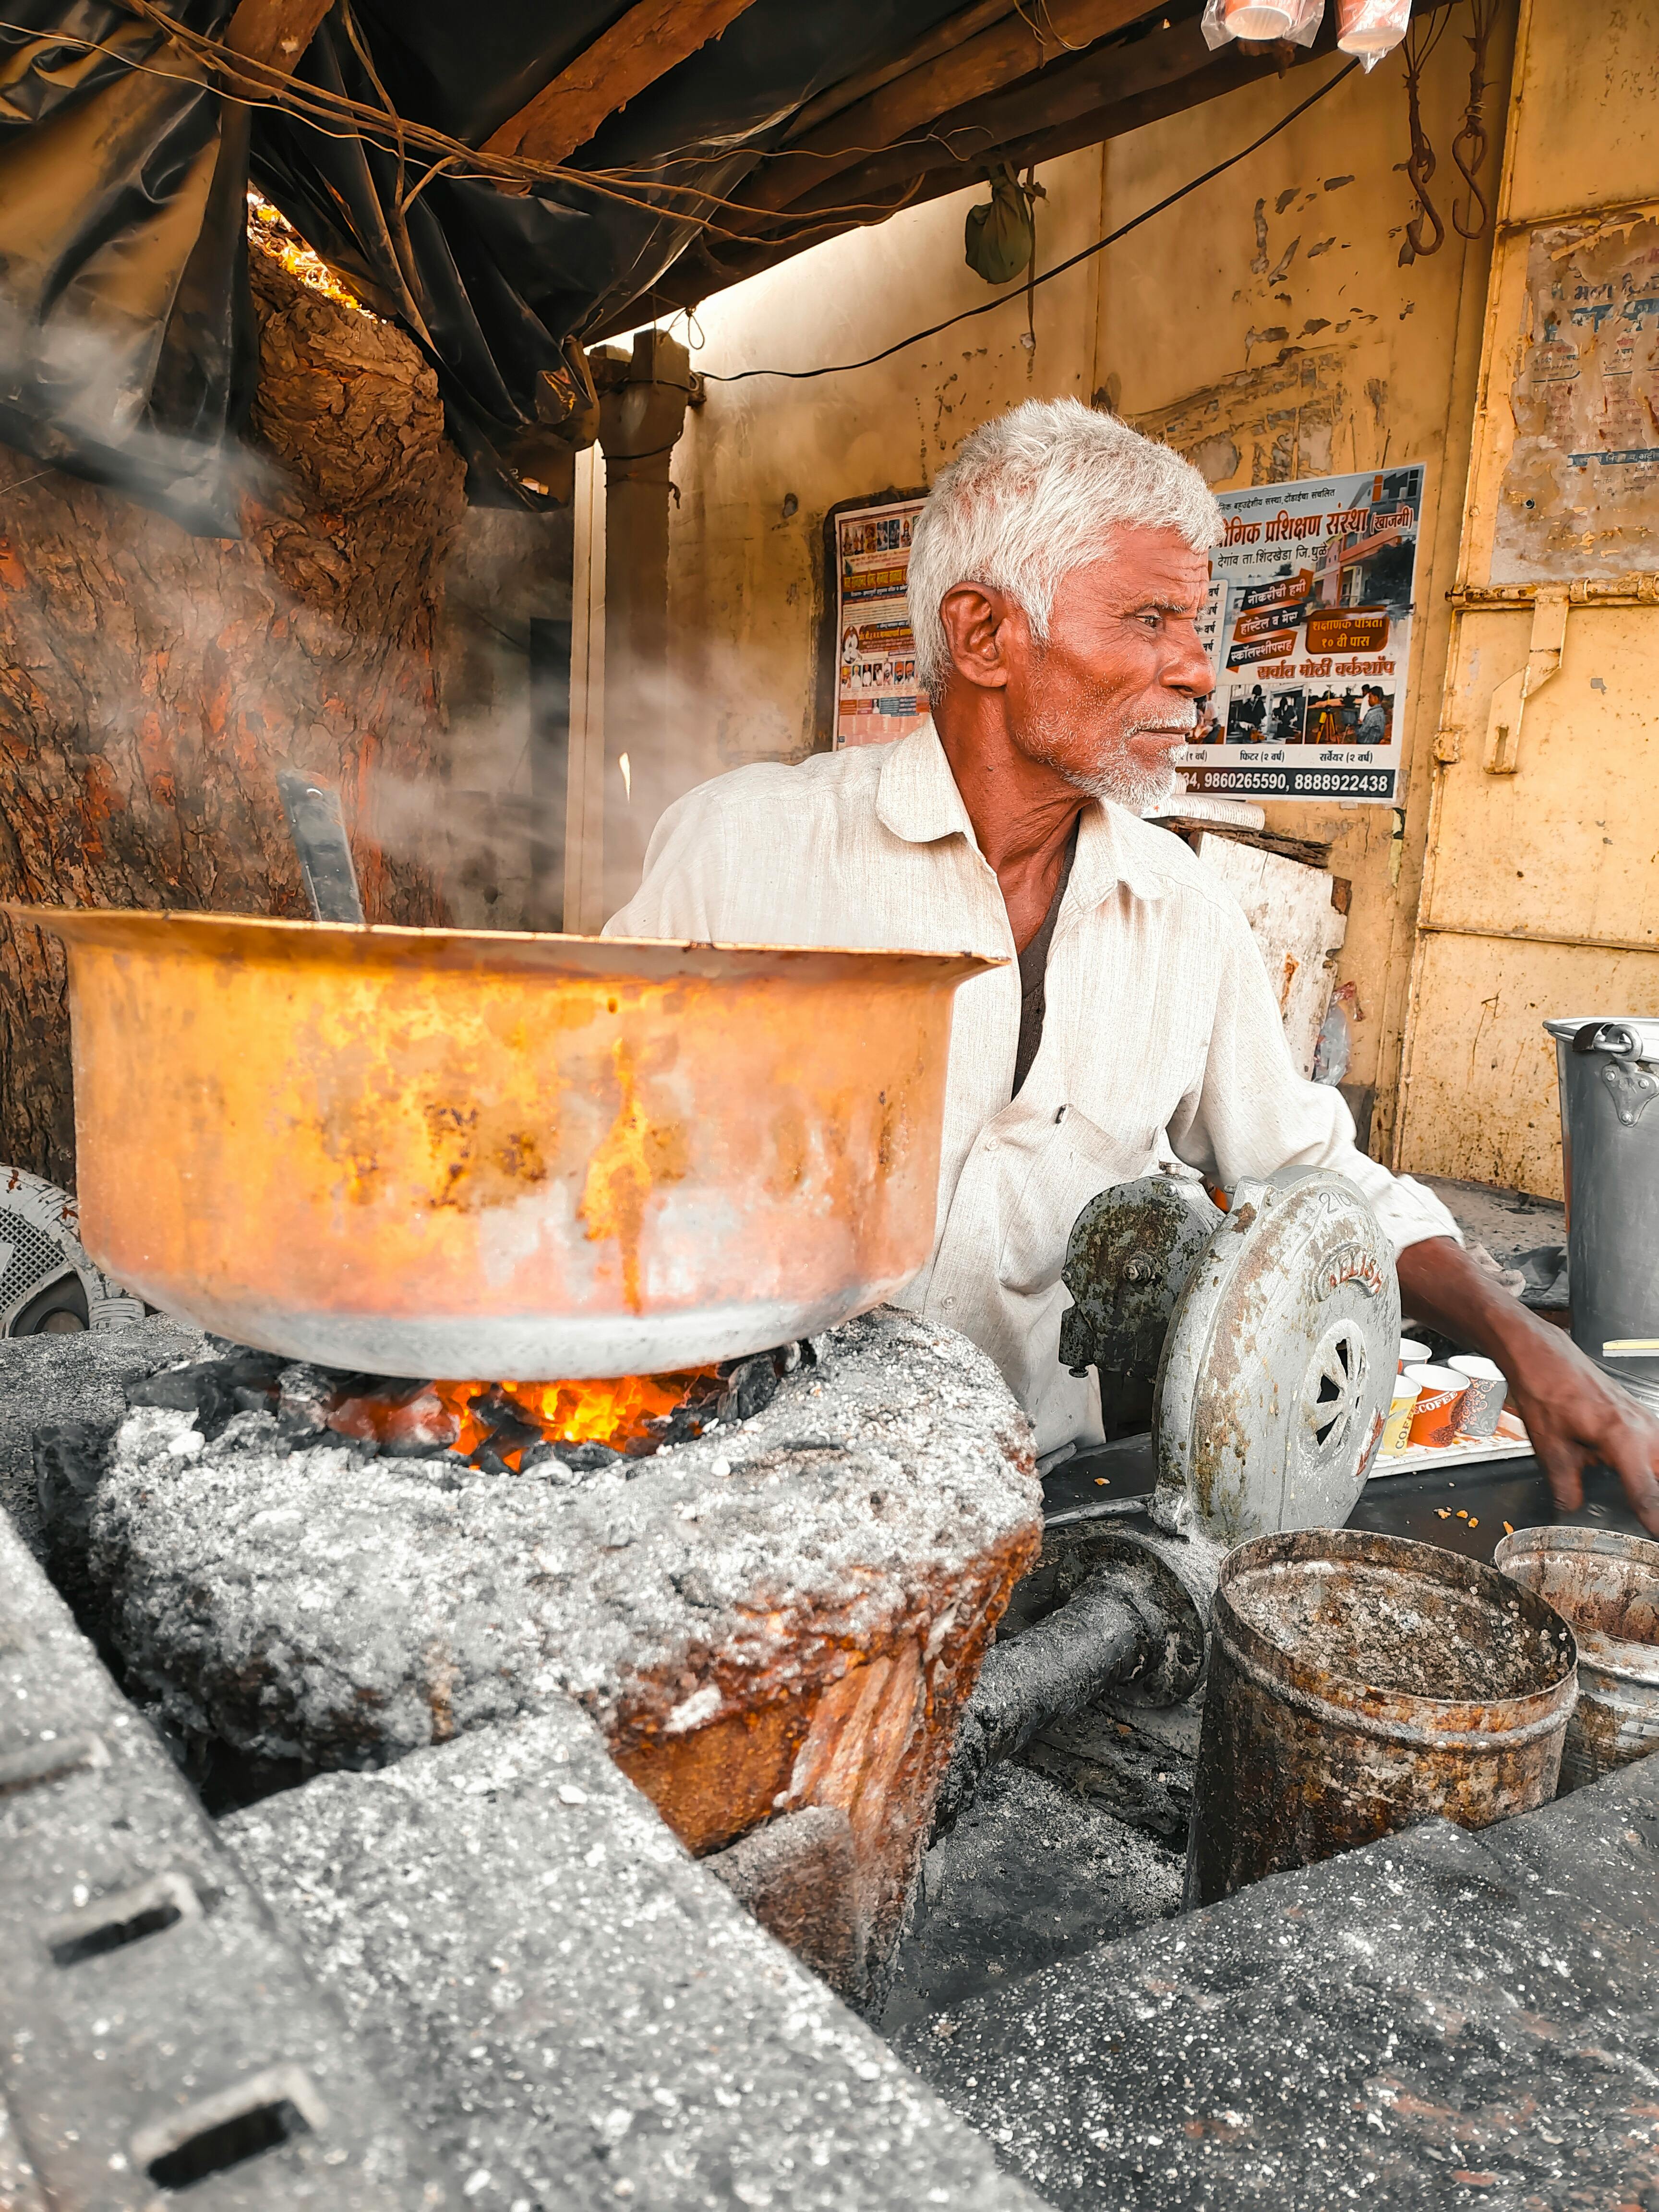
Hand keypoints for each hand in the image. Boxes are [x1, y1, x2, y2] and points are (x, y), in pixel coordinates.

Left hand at [1497, 1324, 1658, 1532]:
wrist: (1544, 1357)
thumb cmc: (1545, 1390)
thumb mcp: (1550, 1448)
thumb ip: (1565, 1487)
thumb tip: (1572, 1513)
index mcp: (1622, 1437)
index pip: (1647, 1492)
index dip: (1653, 1520)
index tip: (1654, 1535)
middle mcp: (1643, 1429)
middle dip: (1653, 1504)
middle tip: (1644, 1522)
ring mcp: (1647, 1422)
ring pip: (1658, 1465)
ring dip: (1650, 1484)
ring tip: (1641, 1508)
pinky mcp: (1643, 1420)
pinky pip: (1655, 1452)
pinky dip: (1649, 1470)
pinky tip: (1636, 1480)